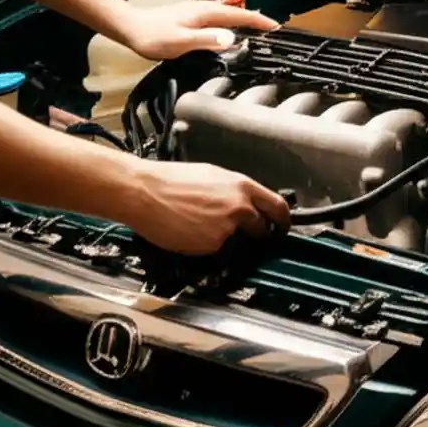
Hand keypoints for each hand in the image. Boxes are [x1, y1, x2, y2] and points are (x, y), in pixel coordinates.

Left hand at [119, 0, 280, 60]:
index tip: (276, 28)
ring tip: (257, 32)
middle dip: (256, 21)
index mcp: (206, 13)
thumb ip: (207, 40)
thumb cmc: (152, 36)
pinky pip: (218, 20)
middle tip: (272, 31)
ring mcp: (197, 13)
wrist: (130, 28)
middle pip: (237, 14)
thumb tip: (231, 38)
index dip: (260, 22)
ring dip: (244, 23)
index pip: (240, 16)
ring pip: (228, 16)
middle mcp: (204, 9)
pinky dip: (230, 25)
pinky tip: (228, 33)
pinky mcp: (191, 18)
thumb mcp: (181, 42)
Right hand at [126, 160, 291, 254]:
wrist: (144, 192)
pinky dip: (207, 246)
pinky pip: (216, 250)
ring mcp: (227, 228)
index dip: (283, 220)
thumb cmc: (170, 180)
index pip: (277, 206)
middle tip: (243, 234)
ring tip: (201, 228)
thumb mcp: (212, 176)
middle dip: (256, 234)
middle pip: (262, 227)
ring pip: (237, 241)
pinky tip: (190, 233)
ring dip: (227, 239)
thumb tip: (245, 203)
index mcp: (242, 186)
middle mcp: (240, 207)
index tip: (281, 227)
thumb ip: (234, 192)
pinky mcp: (211, 244)